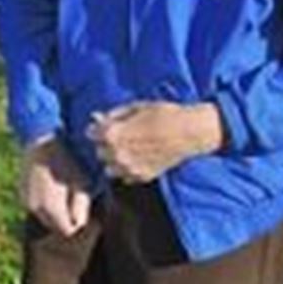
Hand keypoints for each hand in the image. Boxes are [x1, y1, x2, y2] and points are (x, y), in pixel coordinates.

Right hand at [20, 136, 91, 236]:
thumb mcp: (81, 182)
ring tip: (61, 191)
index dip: (78, 223)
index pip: (67, 231)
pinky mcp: (21, 193)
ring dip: (54, 212)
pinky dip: (44, 203)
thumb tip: (78, 224)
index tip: (84, 210)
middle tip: (74, 200)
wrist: (40, 141)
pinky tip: (50, 186)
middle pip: (54, 226)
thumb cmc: (66, 160)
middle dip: (65, 219)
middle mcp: (35, 208)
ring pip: (44, 216)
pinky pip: (36, 206)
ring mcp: (26, 200)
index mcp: (51, 208)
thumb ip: (81, 207)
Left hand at [87, 101, 223, 182]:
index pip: (91, 134)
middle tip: (120, 136)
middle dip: (105, 143)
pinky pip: (125, 177)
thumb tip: (96, 117)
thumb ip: (113, 115)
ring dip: (114, 159)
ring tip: (128, 149)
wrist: (191, 132)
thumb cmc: (164, 114)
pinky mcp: (143, 176)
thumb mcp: (135, 107)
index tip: (104, 125)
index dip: (97, 128)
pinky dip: (127, 169)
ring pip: (109, 167)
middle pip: (99, 151)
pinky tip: (138, 158)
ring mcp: (130, 168)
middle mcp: (118, 154)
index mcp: (113, 135)